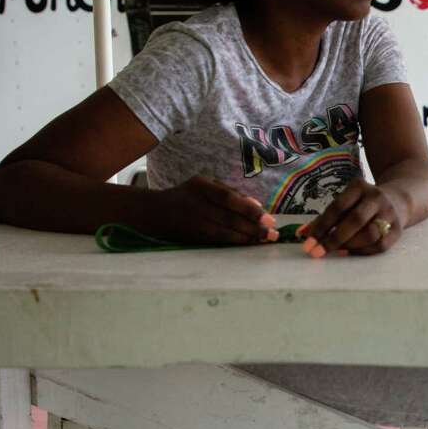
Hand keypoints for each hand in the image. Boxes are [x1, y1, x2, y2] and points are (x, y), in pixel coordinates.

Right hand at [150, 176, 276, 244]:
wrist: (154, 212)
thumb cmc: (188, 194)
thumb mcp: (205, 185)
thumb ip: (231, 192)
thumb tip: (257, 205)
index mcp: (201, 187)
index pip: (228, 198)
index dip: (249, 209)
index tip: (268, 217)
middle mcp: (196, 205)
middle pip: (229, 218)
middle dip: (254, 227)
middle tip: (273, 233)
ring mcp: (193, 223)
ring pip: (225, 232)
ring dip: (248, 238)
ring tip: (266, 240)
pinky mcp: (192, 237)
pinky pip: (218, 241)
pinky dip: (236, 243)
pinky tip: (249, 243)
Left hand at [301, 178, 402, 255]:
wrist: (399, 199)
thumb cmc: (362, 204)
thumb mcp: (347, 202)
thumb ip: (326, 218)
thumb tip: (302, 234)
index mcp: (359, 187)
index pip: (338, 207)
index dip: (321, 226)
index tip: (307, 242)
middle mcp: (376, 198)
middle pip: (355, 220)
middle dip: (333, 239)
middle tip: (317, 252)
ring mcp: (389, 214)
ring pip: (369, 234)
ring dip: (349, 245)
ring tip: (336, 251)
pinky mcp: (398, 230)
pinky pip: (379, 246)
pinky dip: (362, 251)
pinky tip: (350, 251)